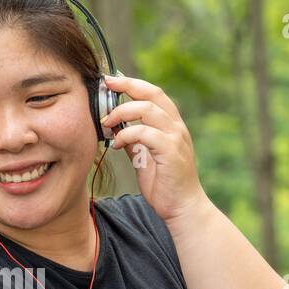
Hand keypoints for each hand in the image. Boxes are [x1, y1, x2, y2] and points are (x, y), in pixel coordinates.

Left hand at [99, 74, 208, 223]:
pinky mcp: (171, 152)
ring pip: (148, 110)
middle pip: (152, 94)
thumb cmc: (164, 184)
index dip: (132, 83)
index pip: (153, 93)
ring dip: (122, 112)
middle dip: (127, 86)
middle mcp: (176, 127)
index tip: (111, 80)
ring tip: (106, 123)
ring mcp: (176, 138)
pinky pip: (145, 133)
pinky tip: (117, 144)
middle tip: (105, 87)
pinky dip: (127, 134)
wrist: (182, 208)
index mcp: (171, 125)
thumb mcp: (144, 157)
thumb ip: (134, 140)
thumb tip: (116, 128)